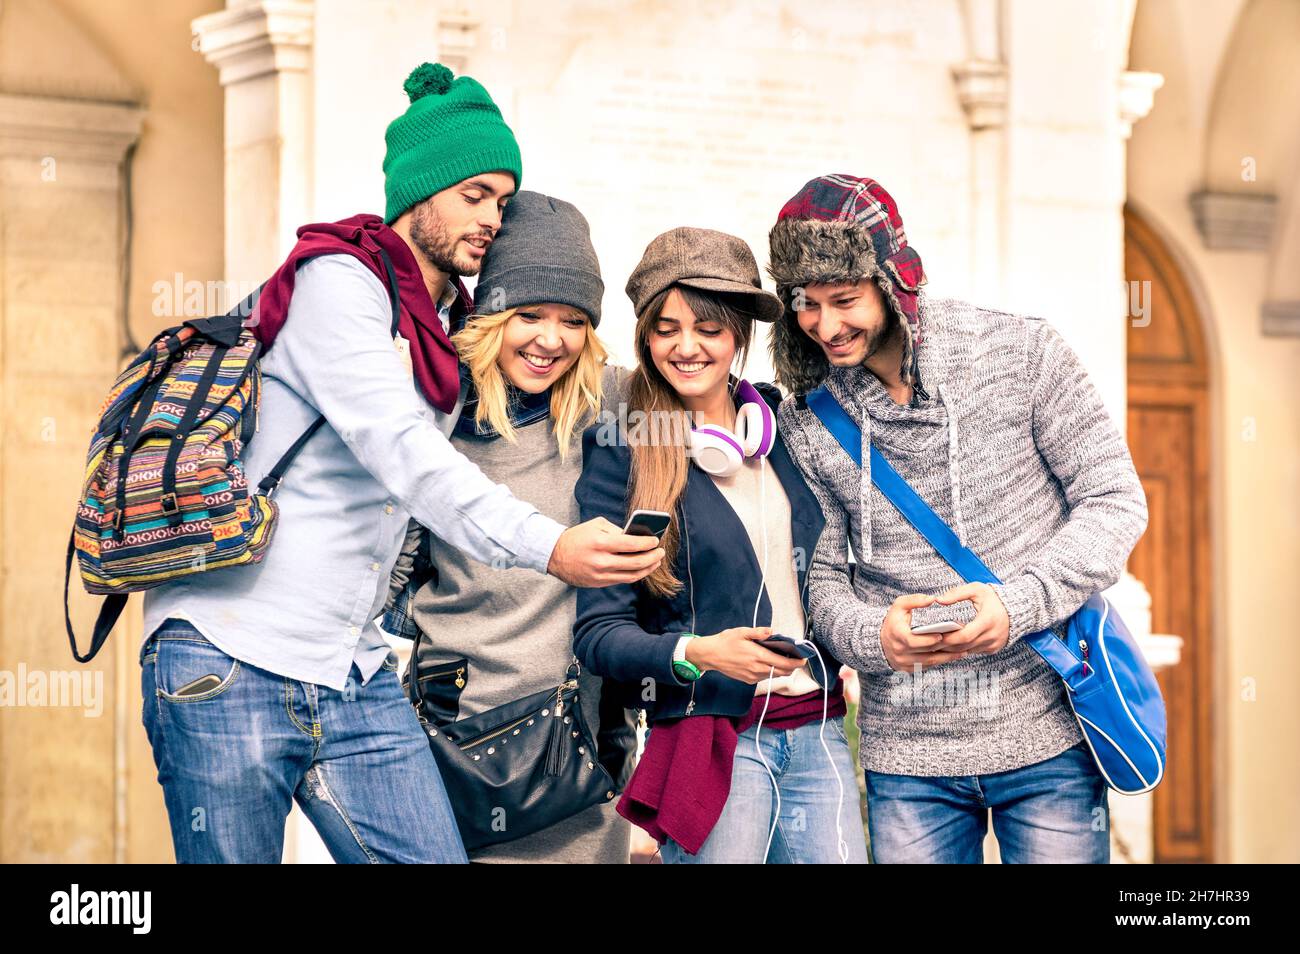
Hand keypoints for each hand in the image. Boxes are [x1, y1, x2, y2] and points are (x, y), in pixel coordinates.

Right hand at [547, 517, 663, 586]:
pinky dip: (635, 574)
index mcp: (601, 543)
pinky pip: (623, 580)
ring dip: (648, 568)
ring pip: (632, 575)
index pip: (632, 544)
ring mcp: (600, 575)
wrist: (555, 555)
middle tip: (661, 552)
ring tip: (656, 561)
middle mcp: (601, 561)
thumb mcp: (596, 525)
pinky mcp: (598, 583)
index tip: (656, 541)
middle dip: (653, 557)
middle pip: (636, 562)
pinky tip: (642, 568)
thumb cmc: (577, 537)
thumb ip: (617, 531)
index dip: (648, 543)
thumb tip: (637, 537)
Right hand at [685, 627, 806, 683]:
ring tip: (782, 658)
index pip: (784, 663)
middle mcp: (757, 669)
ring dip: (781, 669)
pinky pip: (765, 677)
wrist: (710, 655)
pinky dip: (770, 671)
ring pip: (774, 675)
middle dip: (792, 667)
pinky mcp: (748, 680)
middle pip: (783, 672)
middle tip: (796, 658)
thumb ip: (758, 632)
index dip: (797, 662)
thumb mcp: (741, 632)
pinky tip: (767, 662)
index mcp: (758, 656)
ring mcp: (753, 677)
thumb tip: (772, 631)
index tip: (804, 659)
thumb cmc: (725, 642)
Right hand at [880, 593, 970, 671]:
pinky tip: (953, 656)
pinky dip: (941, 661)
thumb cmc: (893, 621)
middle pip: (926, 652)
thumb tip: (932, 599)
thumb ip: (915, 600)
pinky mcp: (909, 669)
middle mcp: (900, 651)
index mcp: (897, 635)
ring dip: (947, 657)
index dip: (929, 639)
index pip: (913, 641)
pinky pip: (928, 666)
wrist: (880, 641)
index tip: (943, 635)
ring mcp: (904, 662)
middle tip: (962, 642)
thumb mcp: (899, 606)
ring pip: (929, 662)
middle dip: (944, 647)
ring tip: (963, 652)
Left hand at [933, 583, 1009, 655]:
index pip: (965, 635)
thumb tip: (939, 599)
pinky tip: (950, 644)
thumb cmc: (994, 598)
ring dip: (952, 648)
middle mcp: (992, 635)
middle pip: (964, 646)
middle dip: (946, 645)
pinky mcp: (993, 648)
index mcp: (988, 620)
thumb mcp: (976, 589)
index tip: (935, 635)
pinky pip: (974, 651)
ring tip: (936, 643)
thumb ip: (957, 593)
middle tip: (929, 641)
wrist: (1018, 608)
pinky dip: (962, 648)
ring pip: (968, 651)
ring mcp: (994, 644)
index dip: (949, 638)